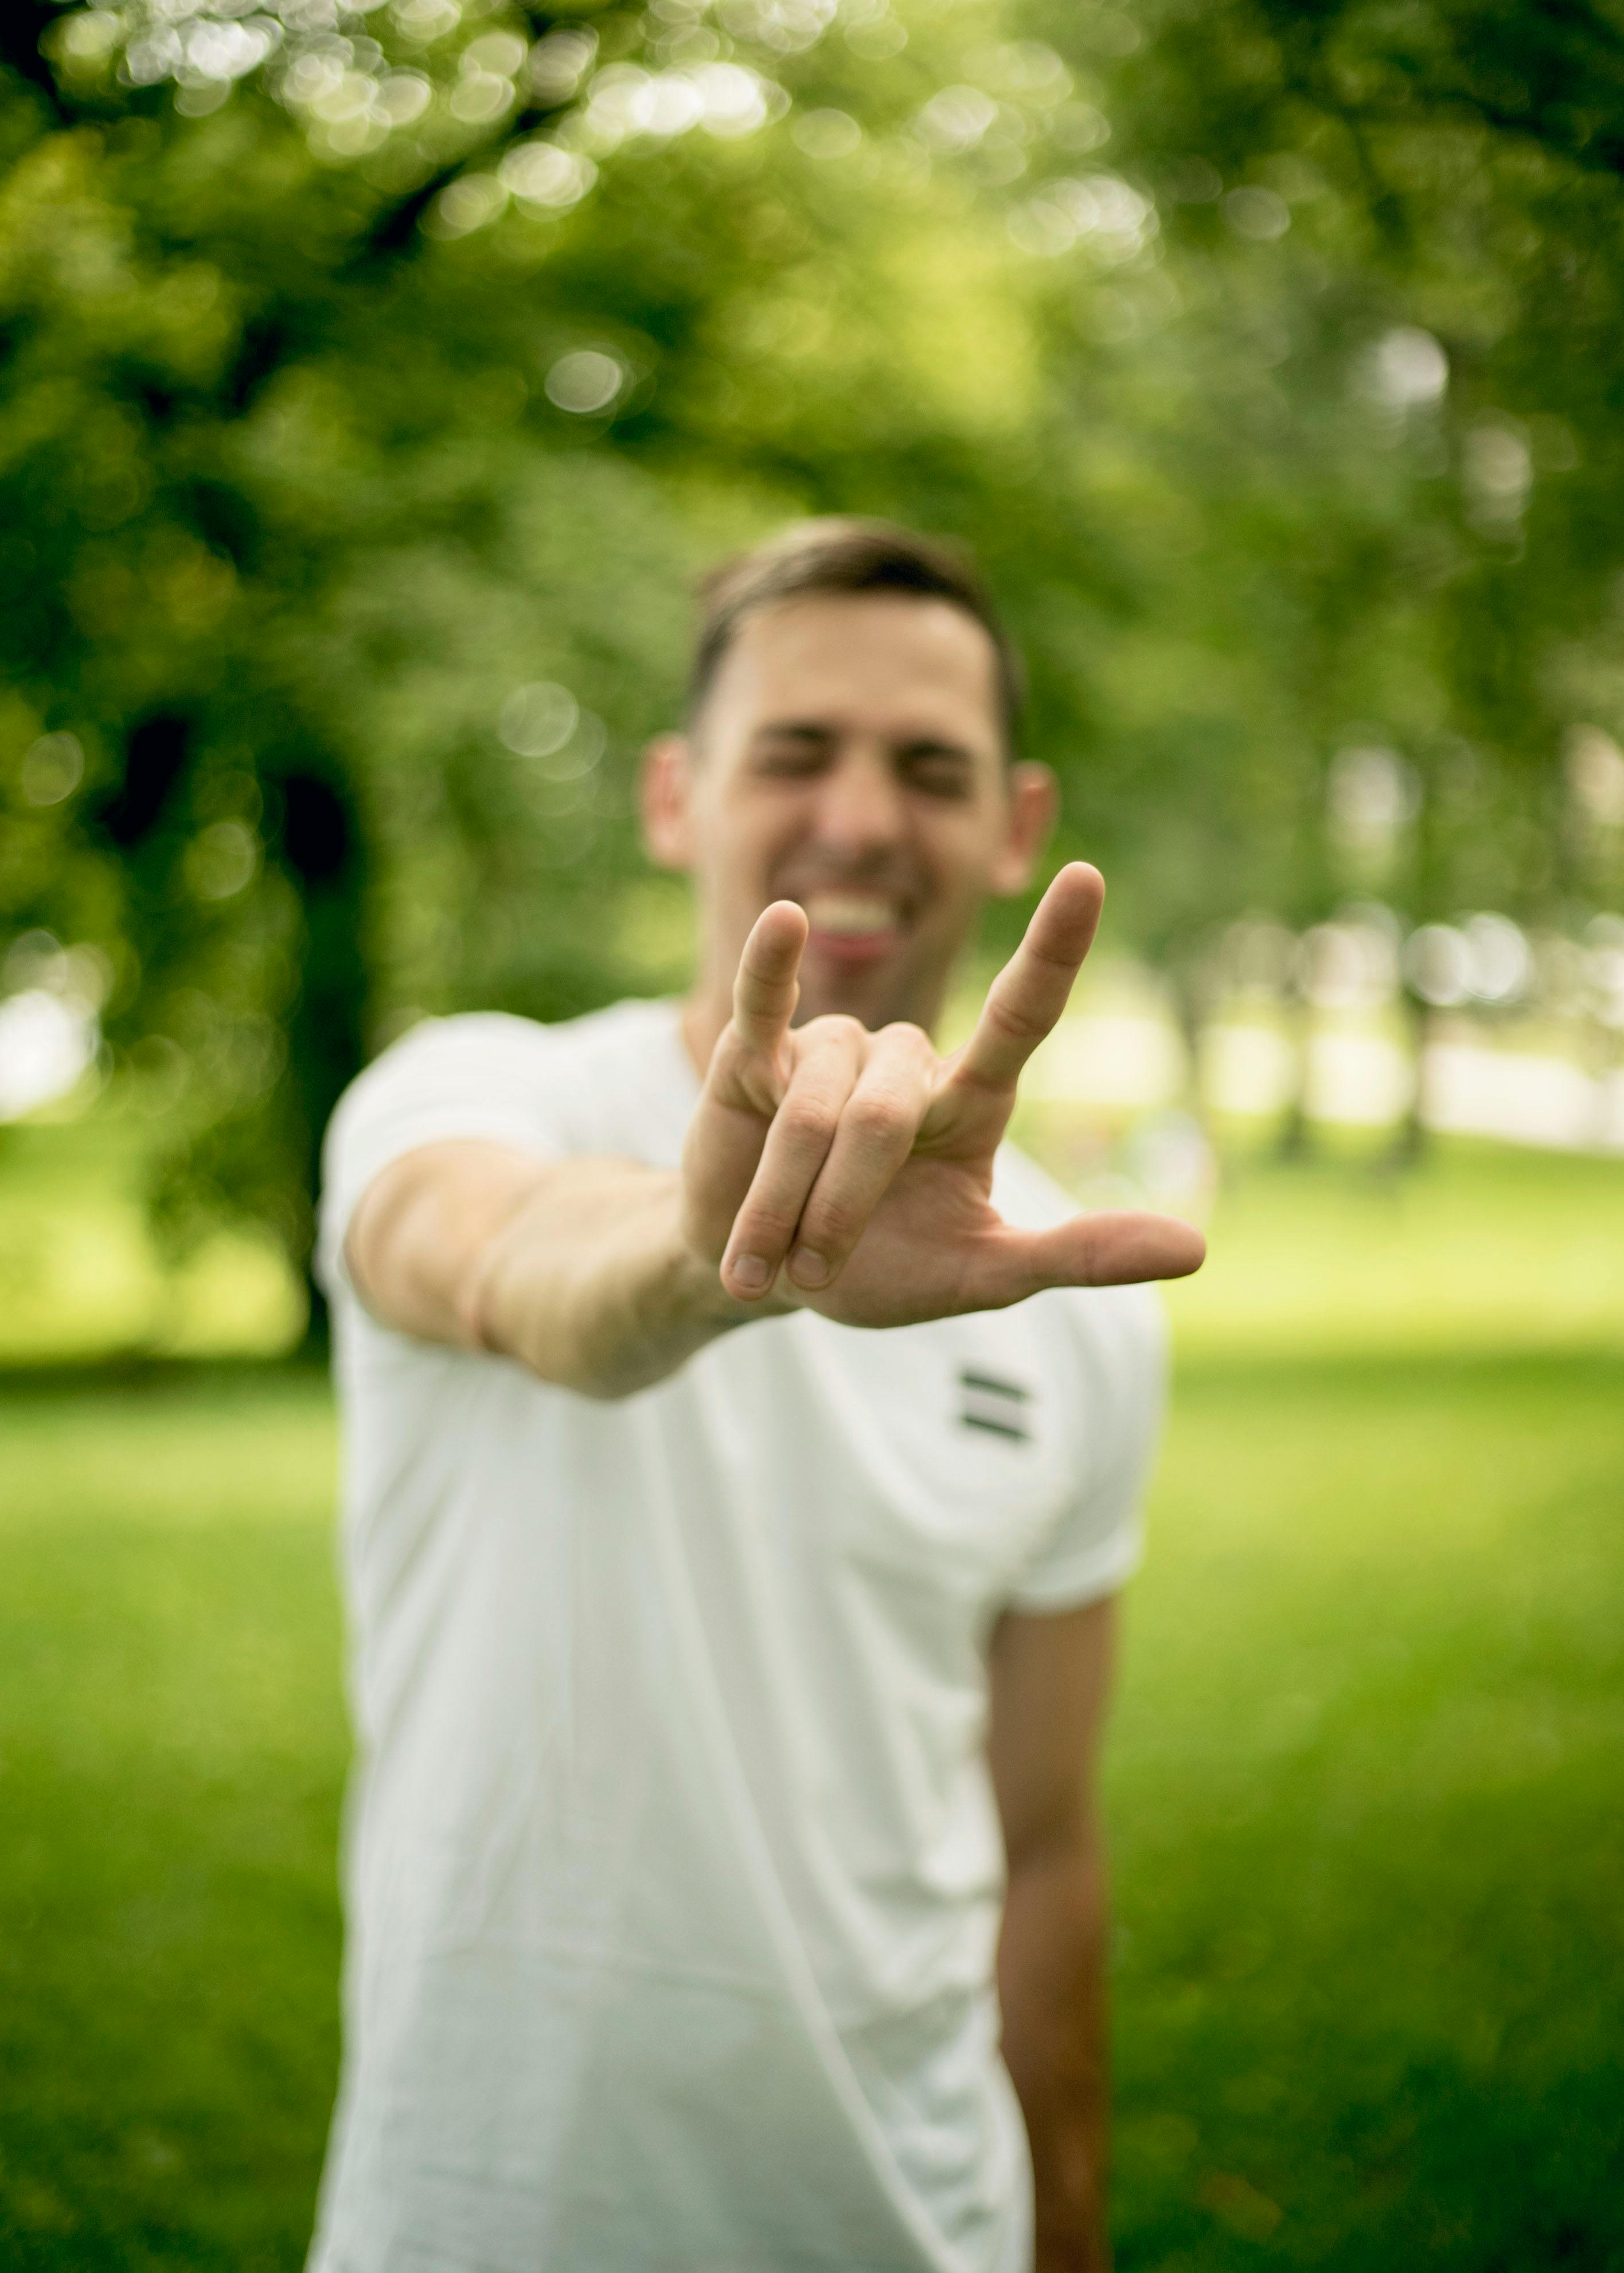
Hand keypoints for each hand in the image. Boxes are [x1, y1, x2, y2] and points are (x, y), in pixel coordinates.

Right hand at [679, 863, 1204, 1328]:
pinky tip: (785, 920)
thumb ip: (1077, 1255)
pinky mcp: (756, 1053)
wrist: (765, 1278)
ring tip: (766, 1253)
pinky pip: (765, 1000)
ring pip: (814, 1107)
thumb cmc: (882, 1268)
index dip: (1054, 949)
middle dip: (843, 1206)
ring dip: (784, 1197)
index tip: (1087, 878)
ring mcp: (833, 1049)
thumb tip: (1194, 1251)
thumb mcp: (984, 1272)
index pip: (1022, 1013)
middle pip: (884, 1114)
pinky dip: (773, 964)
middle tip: (816, 1270)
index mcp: (973, 1101)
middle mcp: (909, 1061)